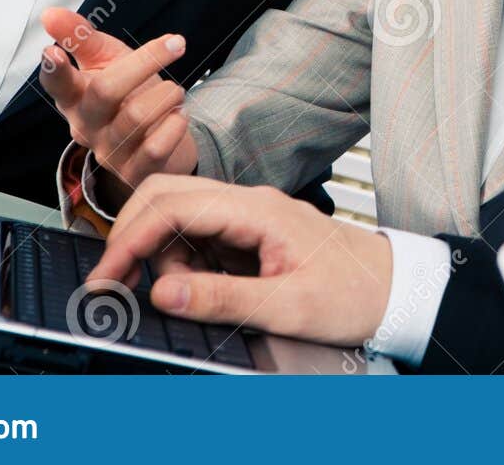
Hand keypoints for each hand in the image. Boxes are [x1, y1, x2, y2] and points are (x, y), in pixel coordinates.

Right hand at [38, 7, 198, 189]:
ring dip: (168, 93)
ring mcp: (109, 152)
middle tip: (176, 44)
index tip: (53, 51)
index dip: (54, 69)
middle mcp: (86, 127)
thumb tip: (50, 13)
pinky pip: (156, 147)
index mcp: (75, 98)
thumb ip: (82, 38)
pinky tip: (178, 116)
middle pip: (105, 91)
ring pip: (137, 115)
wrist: (162, 143)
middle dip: (145, 61)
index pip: (58, 84)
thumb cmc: (131, 94)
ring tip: (175, 91)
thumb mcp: (107, 61)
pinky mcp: (135, 173)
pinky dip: (176, 124)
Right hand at [86, 174, 392, 347]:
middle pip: (166, 196)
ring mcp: (248, 214)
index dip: (129, 239)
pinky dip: (184, 262)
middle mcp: (249, 202)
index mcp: (257, 210)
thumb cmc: (355, 293)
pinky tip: (203, 288)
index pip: (173, 206)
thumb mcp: (287, 307)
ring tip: (189, 296)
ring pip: (179, 216)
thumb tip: (162, 292)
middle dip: (134, 237)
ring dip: (163, 255)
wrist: (396, 287)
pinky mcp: (249, 232)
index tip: (107, 275)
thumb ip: (222, 299)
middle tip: (120, 283)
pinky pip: (199, 236)